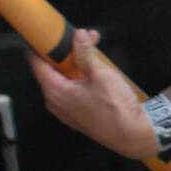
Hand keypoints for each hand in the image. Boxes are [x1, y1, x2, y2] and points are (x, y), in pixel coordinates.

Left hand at [24, 28, 157, 159]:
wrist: (134, 136)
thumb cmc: (117, 111)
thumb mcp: (101, 74)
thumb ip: (85, 53)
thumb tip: (78, 37)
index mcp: (54, 91)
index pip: (36, 62)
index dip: (39, 45)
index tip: (43, 34)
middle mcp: (55, 102)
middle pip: (52, 69)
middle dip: (66, 51)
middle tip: (79, 38)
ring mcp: (65, 109)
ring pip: (64, 78)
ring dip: (76, 62)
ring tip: (92, 49)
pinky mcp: (76, 113)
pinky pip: (72, 90)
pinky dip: (80, 77)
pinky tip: (94, 68)